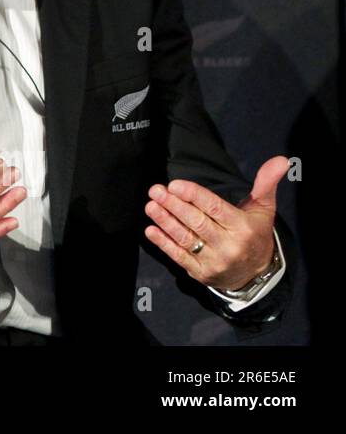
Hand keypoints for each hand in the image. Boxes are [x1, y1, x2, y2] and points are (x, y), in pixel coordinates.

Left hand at [143, 155, 288, 291]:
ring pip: (186, 239)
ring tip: (150, 206)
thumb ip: (266, 182)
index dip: (194, 195)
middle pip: (197, 222)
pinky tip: (151, 230)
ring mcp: (214, 261)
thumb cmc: (255, 233)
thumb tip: (282, 159)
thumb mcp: (264, 209)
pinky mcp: (202, 272)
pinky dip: (164, 243)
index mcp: (243, 227)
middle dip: (174, 205)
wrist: (257, 274)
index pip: (215, 208)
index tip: (174, 184)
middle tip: (155, 191)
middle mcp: (229, 245)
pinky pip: (179, 257)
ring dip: (165, 221)